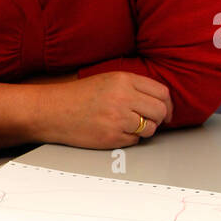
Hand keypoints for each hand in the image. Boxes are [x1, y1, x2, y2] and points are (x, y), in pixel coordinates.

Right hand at [40, 72, 173, 148]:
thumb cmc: (78, 97)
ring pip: (150, 128)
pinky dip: (128, 139)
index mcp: (123, 80)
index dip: (167, 105)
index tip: (166, 112)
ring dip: (144, 130)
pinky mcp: (111, 137)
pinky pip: (134, 141)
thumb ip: (133, 87)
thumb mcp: (108, 80)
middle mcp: (123, 97)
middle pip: (160, 111)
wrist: (52, 111)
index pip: (161, 92)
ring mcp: (117, 118)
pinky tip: (114, 132)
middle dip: (159, 119)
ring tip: (127, 126)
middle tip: (150, 122)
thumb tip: (161, 103)